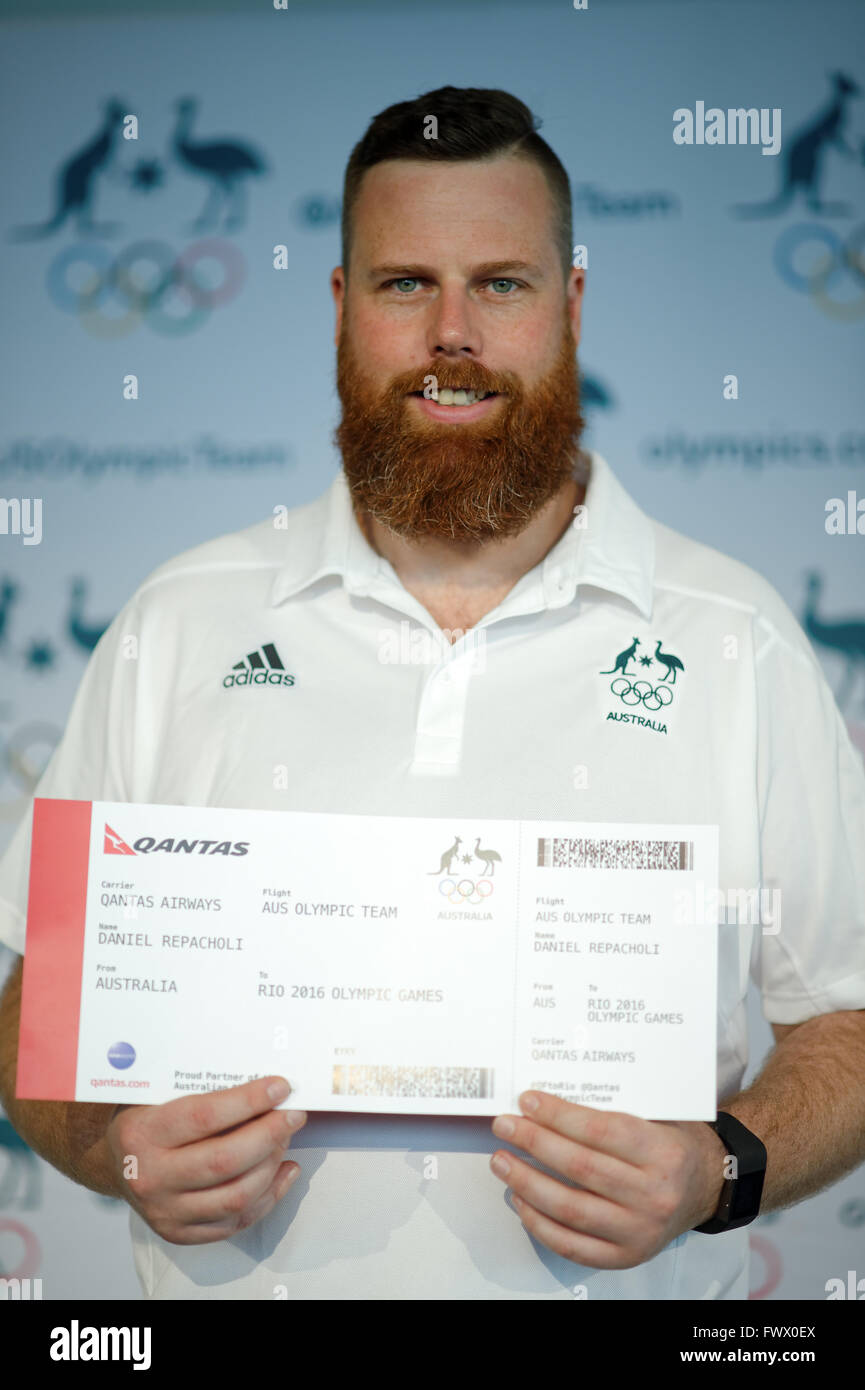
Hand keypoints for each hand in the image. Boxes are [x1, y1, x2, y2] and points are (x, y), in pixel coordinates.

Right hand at [105, 1076, 305, 1244]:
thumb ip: (199, 1088)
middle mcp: (150, 1177)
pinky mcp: (180, 1234)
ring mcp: (165, 1211)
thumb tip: (261, 1082)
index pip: (204, 1117)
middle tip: (294, 1114)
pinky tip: (283, 1169)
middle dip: (270, 1134)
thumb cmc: (144, 1119)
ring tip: (286, 1139)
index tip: (280, 1088)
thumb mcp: (155, 1094)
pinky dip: (269, 1196)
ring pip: (236, 1196)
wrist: (115, 1164)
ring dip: (271, 1165)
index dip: (248, 1101)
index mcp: (141, 1134)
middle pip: (226, 1161)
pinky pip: (236, 1222)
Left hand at [489, 1091, 726, 1268]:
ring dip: (527, 1182)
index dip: (558, 1115)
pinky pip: (573, 1246)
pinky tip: (521, 1199)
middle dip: (534, 1143)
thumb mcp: (657, 1116)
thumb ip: (612, 1109)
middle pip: (580, 1168)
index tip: (527, 1101)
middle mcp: (654, 1195)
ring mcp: (639, 1231)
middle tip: (504, 1126)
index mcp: (663, 1153)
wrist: (707, 1187)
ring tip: (502, 1161)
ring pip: (570, 1209)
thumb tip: (548, 1102)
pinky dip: (540, 1223)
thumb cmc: (674, 1143)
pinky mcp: (626, 1257)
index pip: (599, 1131)